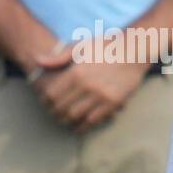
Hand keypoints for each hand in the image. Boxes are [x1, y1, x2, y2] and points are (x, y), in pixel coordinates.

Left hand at [31, 35, 145, 131]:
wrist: (135, 49)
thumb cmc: (106, 46)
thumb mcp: (80, 46)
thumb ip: (58, 57)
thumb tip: (37, 60)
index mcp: (76, 73)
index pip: (52, 95)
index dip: (45, 102)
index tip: (45, 103)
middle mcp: (87, 86)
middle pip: (61, 108)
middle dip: (54, 113)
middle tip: (53, 114)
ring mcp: (100, 95)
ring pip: (75, 116)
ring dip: (67, 121)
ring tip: (64, 121)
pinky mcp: (113, 102)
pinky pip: (93, 120)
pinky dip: (83, 126)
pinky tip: (79, 127)